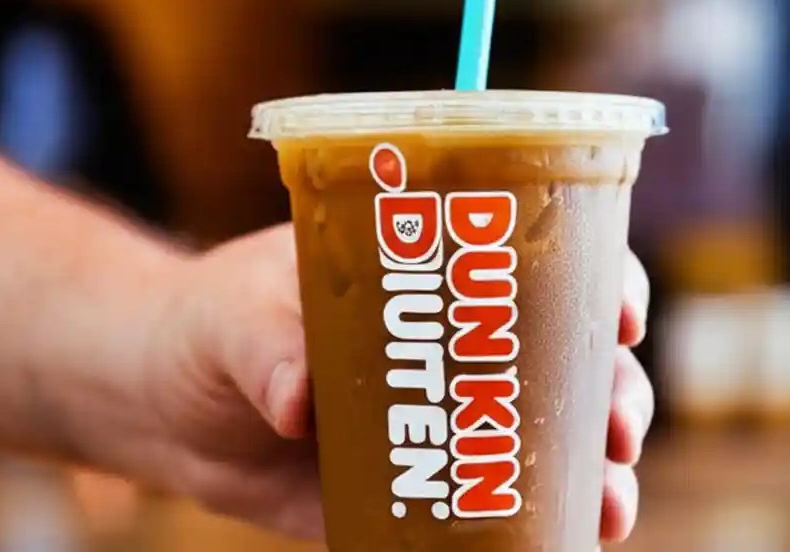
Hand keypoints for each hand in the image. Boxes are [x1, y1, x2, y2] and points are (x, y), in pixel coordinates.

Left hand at [140, 224, 654, 542]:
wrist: (168, 403)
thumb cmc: (210, 324)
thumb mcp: (235, 315)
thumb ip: (265, 344)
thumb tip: (299, 400)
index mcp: (435, 280)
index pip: (543, 265)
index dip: (599, 282)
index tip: (621, 312)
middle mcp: (457, 351)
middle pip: (571, 362)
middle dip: (615, 393)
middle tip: (618, 426)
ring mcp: (445, 426)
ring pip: (550, 446)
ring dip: (597, 473)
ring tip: (611, 502)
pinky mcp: (419, 495)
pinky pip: (491, 516)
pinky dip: (537, 533)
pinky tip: (562, 548)